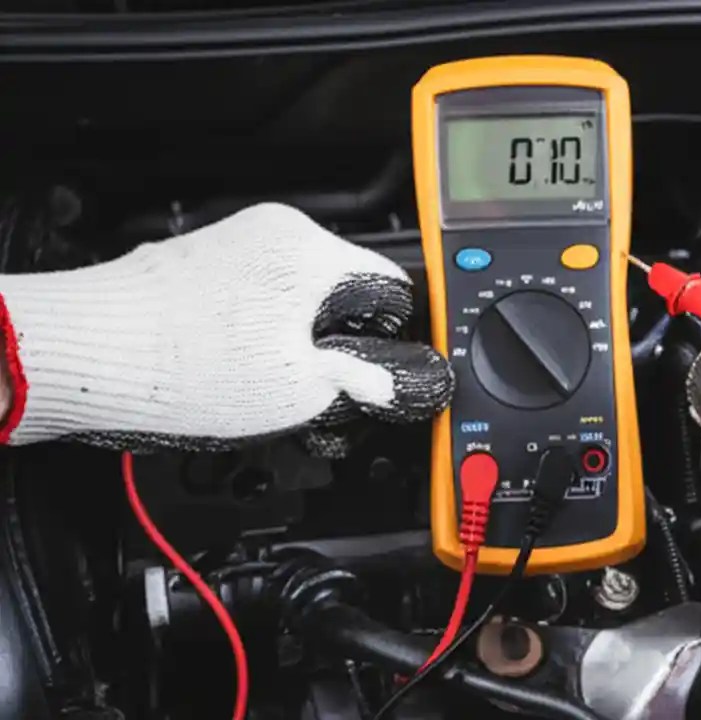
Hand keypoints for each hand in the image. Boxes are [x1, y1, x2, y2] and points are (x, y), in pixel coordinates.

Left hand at [0, 203, 452, 454]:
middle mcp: (276, 232)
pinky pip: (250, 299)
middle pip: (340, 294)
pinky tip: (227, 371)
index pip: (393, 289)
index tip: (379, 373)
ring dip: (291, 342)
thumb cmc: (182, 363)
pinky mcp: (196, 263)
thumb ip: (362, 381)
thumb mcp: (301, 390)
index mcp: (314, 249)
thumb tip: (392, 383)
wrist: (84, 354)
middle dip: (335, 344)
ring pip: (293, 299)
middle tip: (318, 393)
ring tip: (261, 385)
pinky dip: (251, 334)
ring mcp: (232, 244)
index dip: (392, 340)